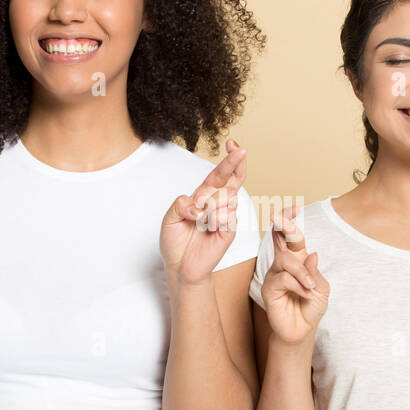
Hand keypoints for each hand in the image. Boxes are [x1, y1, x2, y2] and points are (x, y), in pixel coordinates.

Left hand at [160, 139, 247, 283]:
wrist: (180, 267)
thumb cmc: (175, 242)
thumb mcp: (169, 219)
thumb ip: (180, 205)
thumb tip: (197, 204)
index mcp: (203, 198)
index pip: (219, 175)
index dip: (228, 160)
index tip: (233, 143)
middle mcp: (217, 205)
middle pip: (232, 179)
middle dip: (235, 163)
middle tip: (240, 149)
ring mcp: (226, 217)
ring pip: (224, 198)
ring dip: (209, 205)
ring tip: (198, 222)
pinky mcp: (230, 230)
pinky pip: (225, 216)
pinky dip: (213, 219)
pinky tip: (206, 229)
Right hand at [263, 204, 328, 345]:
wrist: (302, 330)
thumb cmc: (311, 307)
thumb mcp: (321, 287)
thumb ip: (314, 271)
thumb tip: (312, 254)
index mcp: (297, 259)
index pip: (291, 236)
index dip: (290, 221)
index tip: (295, 208)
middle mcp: (283, 264)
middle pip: (279, 238)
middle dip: (282, 225)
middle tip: (279, 216)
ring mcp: (273, 275)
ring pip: (285, 260)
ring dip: (301, 272)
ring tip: (310, 287)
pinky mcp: (268, 288)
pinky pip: (283, 279)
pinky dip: (298, 286)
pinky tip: (304, 294)